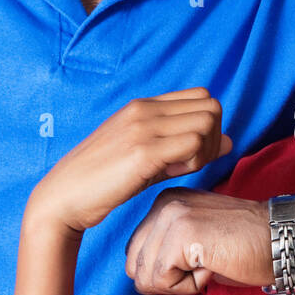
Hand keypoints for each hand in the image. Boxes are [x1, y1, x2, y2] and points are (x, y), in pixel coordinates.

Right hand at [27, 89, 231, 234]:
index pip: (202, 96)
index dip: (208, 125)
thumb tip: (230, 141)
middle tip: (191, 163)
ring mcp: (143, 127)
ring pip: (207, 123)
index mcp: (143, 105)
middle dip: (213, 137)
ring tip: (179, 170)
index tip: (191, 151)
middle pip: (212, 107)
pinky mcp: (143, 152)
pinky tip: (171, 176)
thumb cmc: (104, 180)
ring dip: (204, 151)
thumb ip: (186, 145)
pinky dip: (194, 164)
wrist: (64, 197)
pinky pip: (193, 145)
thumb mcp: (148, 155)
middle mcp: (145, 109)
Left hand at [124, 189, 274, 293]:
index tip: (202, 258)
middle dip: (169, 279)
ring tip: (212, 262)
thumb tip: (141, 279)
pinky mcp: (181, 234)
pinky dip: (188, 285)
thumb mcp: (196, 245)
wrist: (285, 237)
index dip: (167, 272)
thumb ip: (166, 253)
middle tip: (207, 263)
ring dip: (180, 283)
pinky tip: (214, 265)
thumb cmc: (248, 247)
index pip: (136, 255)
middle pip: (136, 268)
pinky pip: (162, 281)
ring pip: (147, 277)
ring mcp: (171, 216)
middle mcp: (163, 204)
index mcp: (165, 204)